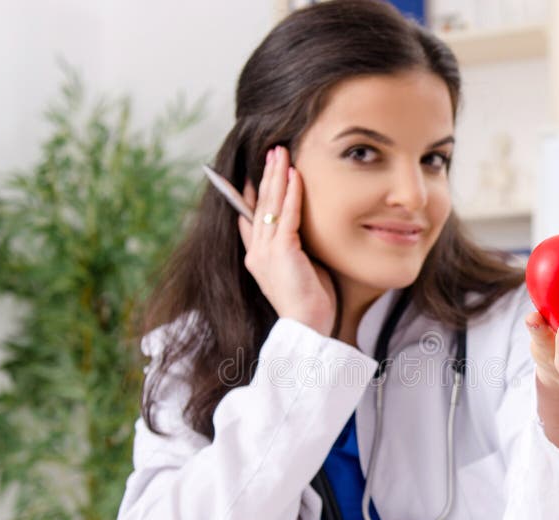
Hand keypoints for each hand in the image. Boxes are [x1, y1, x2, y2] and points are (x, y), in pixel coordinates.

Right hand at [239, 146, 336, 336]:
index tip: (256, 174)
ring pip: (270, 205)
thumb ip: (295, 249)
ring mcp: (266, 252)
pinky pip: (286, 215)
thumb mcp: (299, 270)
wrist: (308, 327)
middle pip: (259, 205)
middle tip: (272, 152)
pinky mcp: (282, 252)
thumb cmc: (310, 303)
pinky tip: (295, 175)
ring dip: (277, 176)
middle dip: (266, 176)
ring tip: (281, 153)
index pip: (248, 220)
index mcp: (257, 259)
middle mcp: (256, 253)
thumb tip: (302, 229)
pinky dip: (291, 193)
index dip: (251, 195)